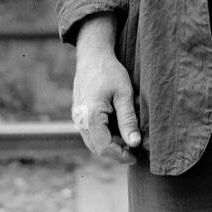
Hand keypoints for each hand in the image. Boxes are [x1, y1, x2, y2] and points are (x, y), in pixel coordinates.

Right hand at [71, 16, 140, 163]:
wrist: (92, 55)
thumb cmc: (110, 71)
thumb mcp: (124, 94)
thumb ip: (128, 120)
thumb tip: (135, 143)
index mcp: (91, 116)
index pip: (104, 147)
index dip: (120, 155)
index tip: (134, 156)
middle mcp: (80, 120)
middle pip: (96, 147)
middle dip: (115, 151)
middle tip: (133, 148)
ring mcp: (77, 117)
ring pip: (92, 141)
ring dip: (109, 144)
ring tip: (127, 138)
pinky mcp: (78, 113)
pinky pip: (89, 132)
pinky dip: (103, 135)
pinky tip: (117, 128)